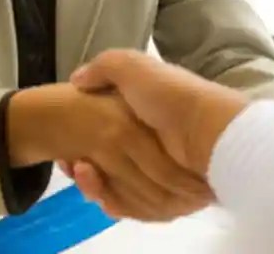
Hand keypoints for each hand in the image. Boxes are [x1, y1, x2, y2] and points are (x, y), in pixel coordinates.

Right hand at [67, 50, 249, 216]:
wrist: (206, 130)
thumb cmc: (170, 96)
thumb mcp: (134, 67)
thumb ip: (105, 67)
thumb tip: (78, 80)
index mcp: (143, 123)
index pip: (103, 137)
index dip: (81, 143)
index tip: (67, 144)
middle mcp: (150, 149)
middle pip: (106, 166)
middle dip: (83, 166)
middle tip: (67, 162)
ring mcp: (156, 176)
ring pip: (114, 188)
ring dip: (92, 183)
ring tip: (78, 169)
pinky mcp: (162, 200)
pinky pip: (128, 207)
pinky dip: (110, 199)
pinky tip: (93, 182)